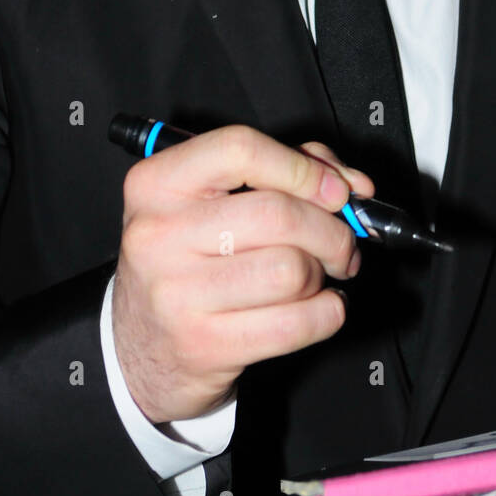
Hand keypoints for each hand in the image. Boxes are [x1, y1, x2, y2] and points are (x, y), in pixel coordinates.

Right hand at [111, 125, 373, 423]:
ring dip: (322, 274)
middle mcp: (159, 235)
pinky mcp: (203, 345)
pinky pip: (296, 323)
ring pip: (292, 270)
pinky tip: (318, 307)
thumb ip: (285, 170)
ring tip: (314, 277)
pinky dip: (327, 313)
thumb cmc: (189, 258)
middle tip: (341, 242)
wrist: (141, 344)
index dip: (301, 167)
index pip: (239, 150)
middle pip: (277, 215)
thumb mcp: (211, 200)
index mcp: (157, 184)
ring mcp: (176, 294)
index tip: (335, 190)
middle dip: (331, 230)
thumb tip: (353, 184)